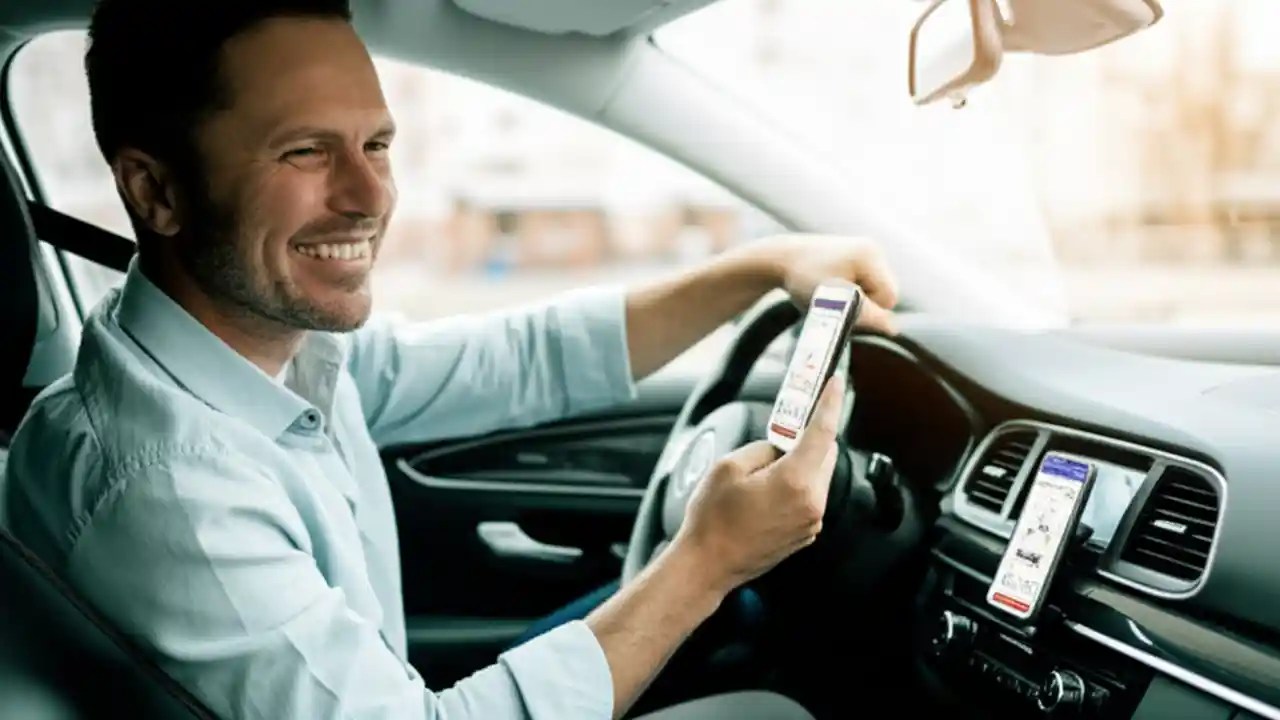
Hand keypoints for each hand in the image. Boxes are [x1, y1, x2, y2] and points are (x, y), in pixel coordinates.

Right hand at [673, 374, 844, 594]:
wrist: (708, 564)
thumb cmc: (713, 519)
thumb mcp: (728, 467)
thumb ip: (763, 448)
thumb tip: (779, 447)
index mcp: (794, 481)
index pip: (823, 432)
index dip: (830, 403)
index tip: (835, 384)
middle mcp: (811, 503)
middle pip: (826, 454)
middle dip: (811, 437)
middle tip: (787, 428)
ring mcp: (811, 521)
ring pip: (818, 476)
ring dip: (802, 463)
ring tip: (766, 469)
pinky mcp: (804, 534)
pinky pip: (809, 498)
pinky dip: (796, 486)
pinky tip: (767, 491)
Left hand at [753, 234, 899, 334]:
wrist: (781, 258)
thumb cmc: (803, 280)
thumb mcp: (834, 302)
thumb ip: (865, 316)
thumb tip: (894, 329)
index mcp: (869, 256)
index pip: (889, 298)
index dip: (868, 311)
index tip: (841, 307)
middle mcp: (873, 249)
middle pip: (886, 294)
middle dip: (865, 306)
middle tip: (835, 303)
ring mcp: (867, 251)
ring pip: (877, 291)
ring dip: (860, 300)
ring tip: (832, 294)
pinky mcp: (860, 256)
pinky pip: (869, 284)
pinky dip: (854, 292)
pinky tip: (835, 288)